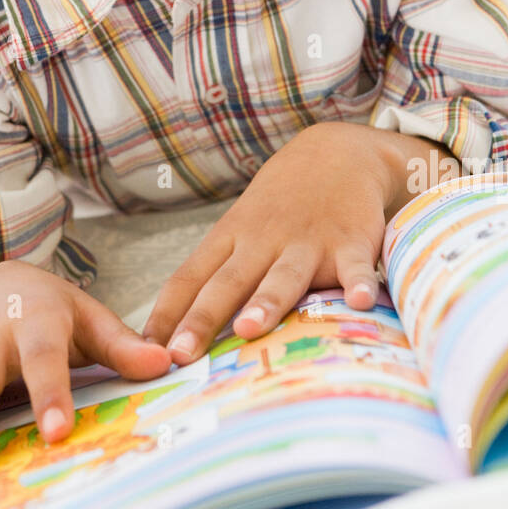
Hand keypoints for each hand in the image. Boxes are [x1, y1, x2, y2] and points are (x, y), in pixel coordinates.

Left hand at [142, 122, 393, 363]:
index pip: (188, 278)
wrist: (336, 153)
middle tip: (181, 355)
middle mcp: (262, 241)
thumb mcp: (240, 230)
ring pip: (283, 276)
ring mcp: (306, 243)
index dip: (166, 314)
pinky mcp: (349, 242)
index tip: (146, 351)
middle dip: (202, 319)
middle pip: (227, 283)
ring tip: (249, 327)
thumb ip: (216, 276)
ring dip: (266, 302)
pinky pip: (354, 267)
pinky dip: (359, 283)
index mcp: (230, 239)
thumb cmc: (279, 206)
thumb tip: (178, 334)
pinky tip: (360, 302)